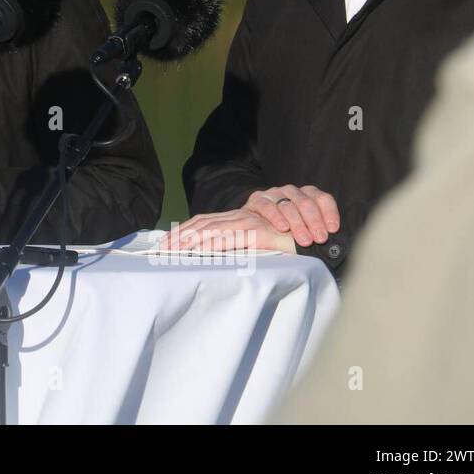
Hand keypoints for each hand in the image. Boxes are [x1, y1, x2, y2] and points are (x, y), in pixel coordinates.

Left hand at [160, 209, 296, 253]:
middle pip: (201, 224)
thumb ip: (239, 244)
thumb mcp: (256, 243)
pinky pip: (228, 239)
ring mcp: (247, 223)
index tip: (166, 242)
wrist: (312, 238)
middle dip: (179, 236)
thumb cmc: (284, 244)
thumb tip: (216, 256)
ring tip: (172, 251)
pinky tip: (196, 252)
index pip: (203, 222)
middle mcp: (239, 217)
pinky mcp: (256, 232)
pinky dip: (209, 245)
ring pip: (209, 230)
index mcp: (236, 219)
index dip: (184, 231)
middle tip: (161, 248)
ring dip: (188, 241)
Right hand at [242, 184, 340, 247]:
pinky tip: (282, 228)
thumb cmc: (282, 230)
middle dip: (315, 222)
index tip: (332, 229)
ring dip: (298, 224)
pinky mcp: (258, 199)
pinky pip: (268, 206)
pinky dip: (276, 217)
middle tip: (320, 239)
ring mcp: (274, 194)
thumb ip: (314, 232)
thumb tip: (333, 246)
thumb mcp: (301, 231)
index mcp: (307, 195)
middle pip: (306, 203)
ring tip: (304, 240)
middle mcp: (292, 192)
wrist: (251, 225)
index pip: (322, 198)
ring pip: (289, 206)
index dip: (329, 213)